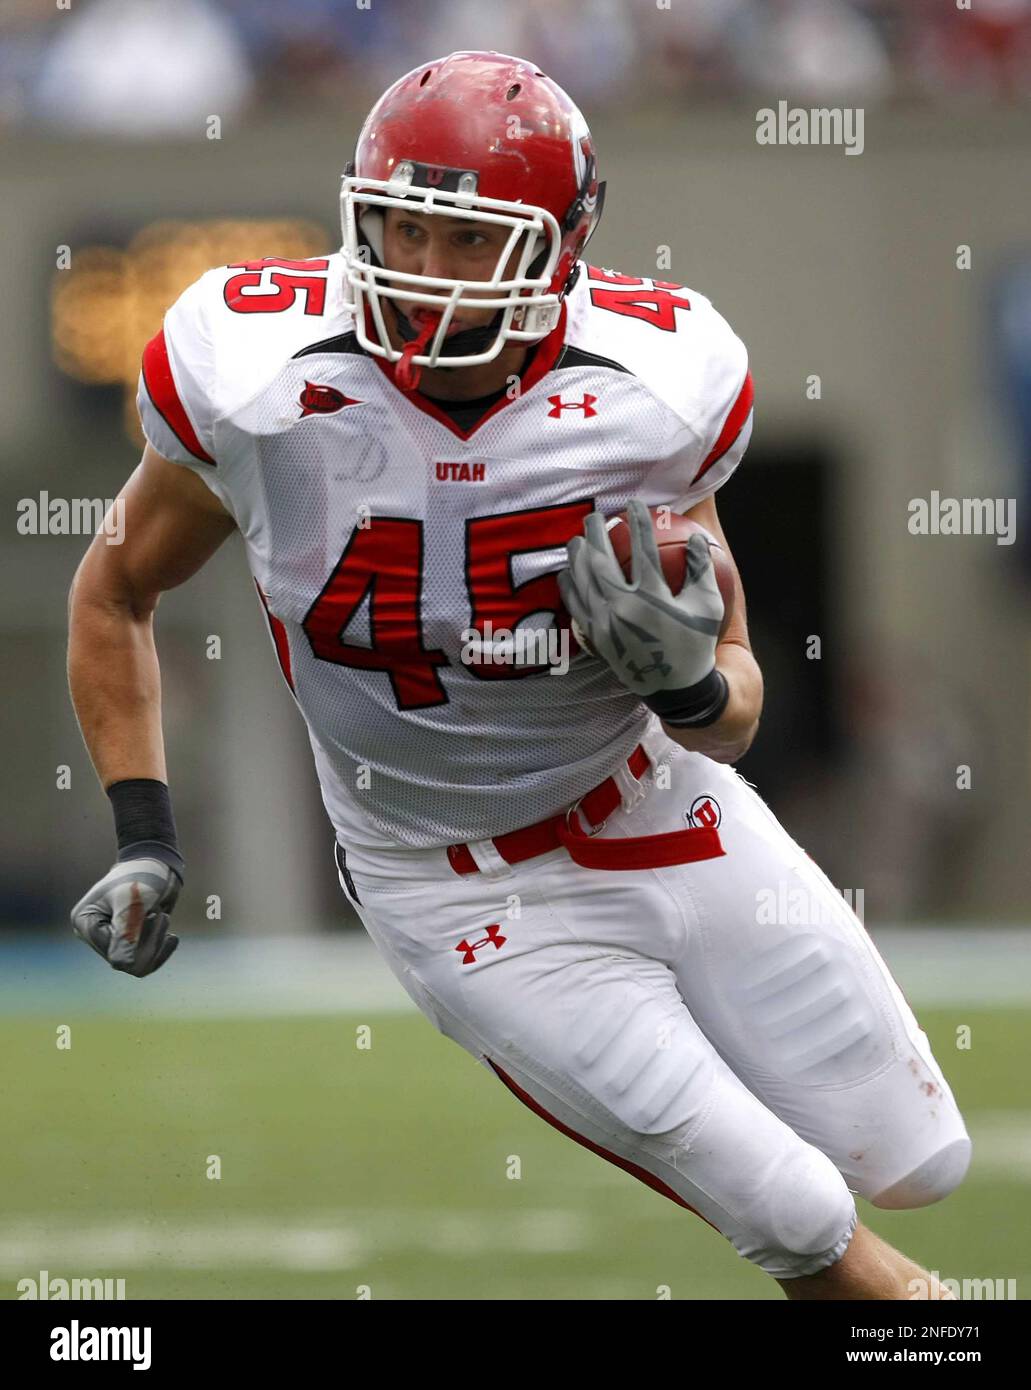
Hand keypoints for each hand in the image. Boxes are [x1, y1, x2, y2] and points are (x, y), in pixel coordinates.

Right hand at [70, 857, 181, 976]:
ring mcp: (110, 939)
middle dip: (148, 944)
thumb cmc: (143, 876)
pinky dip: (159, 950)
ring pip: (135, 965)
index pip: (111, 952)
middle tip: (162, 917)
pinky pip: (143, 962)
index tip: (155, 917)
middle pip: (123, 962)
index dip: (138, 943)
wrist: (157, 864)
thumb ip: (127, 932)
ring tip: (162, 917)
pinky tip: (171, 938)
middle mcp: (93, 934)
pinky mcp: (127, 941)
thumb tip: (122, 965)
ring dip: (155, 945)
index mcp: (85, 922)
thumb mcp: (135, 902)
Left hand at [557, 498, 723, 699]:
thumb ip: (702, 570)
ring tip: (576, 539)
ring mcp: (605, 623)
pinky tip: (567, 573)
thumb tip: (695, 538)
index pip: (641, 549)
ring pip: (582, 581)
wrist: (677, 690)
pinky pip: (575, 606)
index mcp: (653, 598)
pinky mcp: (595, 637)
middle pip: (601, 561)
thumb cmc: (696, 645)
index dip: (637, 522)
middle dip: (595, 533)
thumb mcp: (709, 607)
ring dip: (577, 556)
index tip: (634, 504)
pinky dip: (569, 586)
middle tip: (595, 517)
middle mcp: (623, 608)